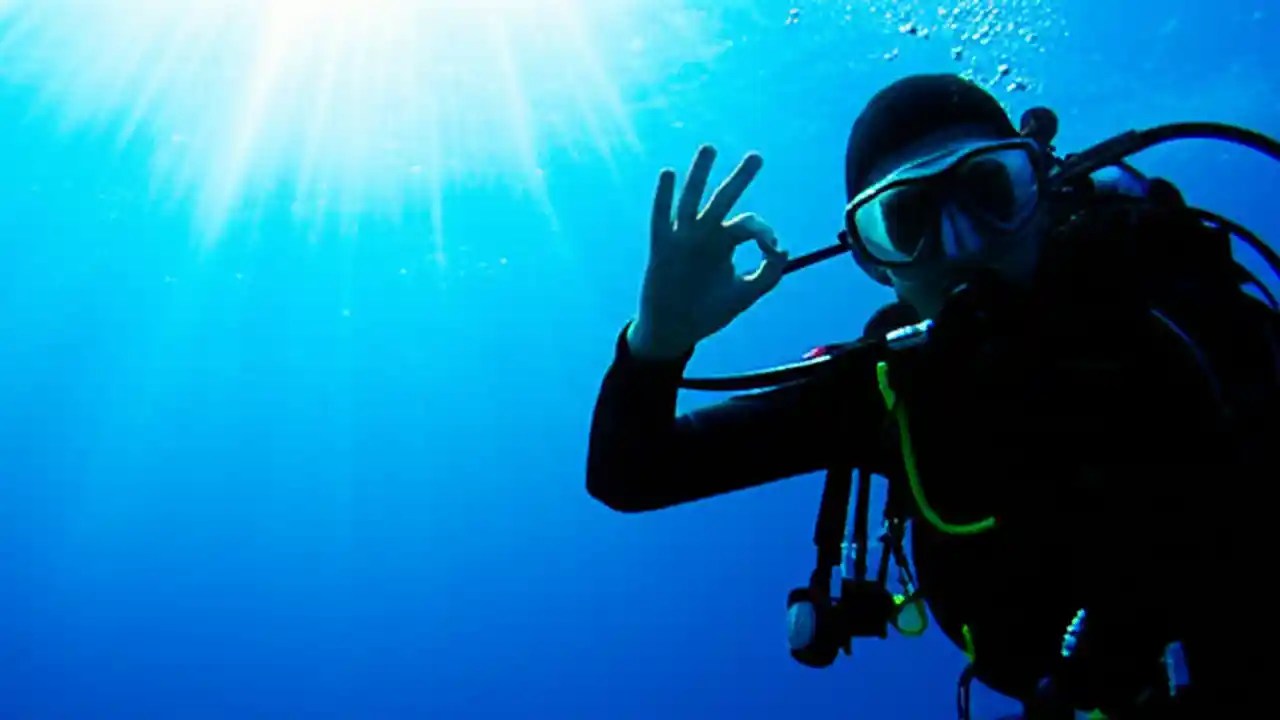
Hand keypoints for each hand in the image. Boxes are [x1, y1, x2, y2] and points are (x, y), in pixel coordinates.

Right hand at [627, 145, 789, 359]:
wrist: (675, 330)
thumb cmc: (709, 312)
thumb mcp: (745, 295)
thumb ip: (768, 275)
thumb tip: (783, 249)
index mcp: (726, 243)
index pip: (749, 224)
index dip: (765, 231)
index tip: (772, 248)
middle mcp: (706, 234)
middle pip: (724, 199)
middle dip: (740, 179)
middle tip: (757, 157)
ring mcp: (683, 238)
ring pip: (692, 200)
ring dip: (700, 174)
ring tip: (710, 149)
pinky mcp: (661, 247)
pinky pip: (661, 217)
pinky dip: (664, 196)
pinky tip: (669, 174)